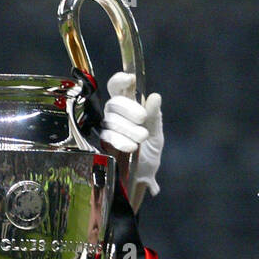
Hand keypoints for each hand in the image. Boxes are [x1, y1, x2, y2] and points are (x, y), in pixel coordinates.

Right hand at [101, 71, 162, 197]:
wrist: (142, 180)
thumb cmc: (148, 156)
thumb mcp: (156, 136)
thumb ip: (154, 117)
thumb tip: (154, 97)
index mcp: (129, 108)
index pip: (118, 88)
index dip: (120, 80)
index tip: (129, 79)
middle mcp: (115, 117)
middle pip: (113, 103)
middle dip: (128, 108)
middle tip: (142, 118)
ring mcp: (107, 131)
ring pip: (110, 120)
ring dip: (127, 127)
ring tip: (142, 137)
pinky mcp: (102, 146)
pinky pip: (107, 138)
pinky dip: (119, 140)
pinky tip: (131, 146)